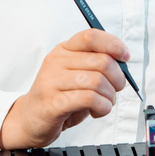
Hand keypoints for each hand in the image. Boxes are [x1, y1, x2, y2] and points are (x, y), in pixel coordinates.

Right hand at [0, 29, 129, 149]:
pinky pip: (89, 98)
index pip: (91, 36)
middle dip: (117, 78)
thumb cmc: (59, 97)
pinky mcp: (53, 102)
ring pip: (97, 81)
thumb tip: (122, 63)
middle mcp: (56, 62)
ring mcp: (52, 81)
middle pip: (101, 61)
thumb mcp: (77, 75)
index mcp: (63, 50)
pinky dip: (102, 106)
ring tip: (105, 103)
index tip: (124, 56)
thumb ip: (96, 66)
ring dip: (110, 96)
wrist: (30, 119)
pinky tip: (98, 110)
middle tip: (115, 89)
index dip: (113, 44)